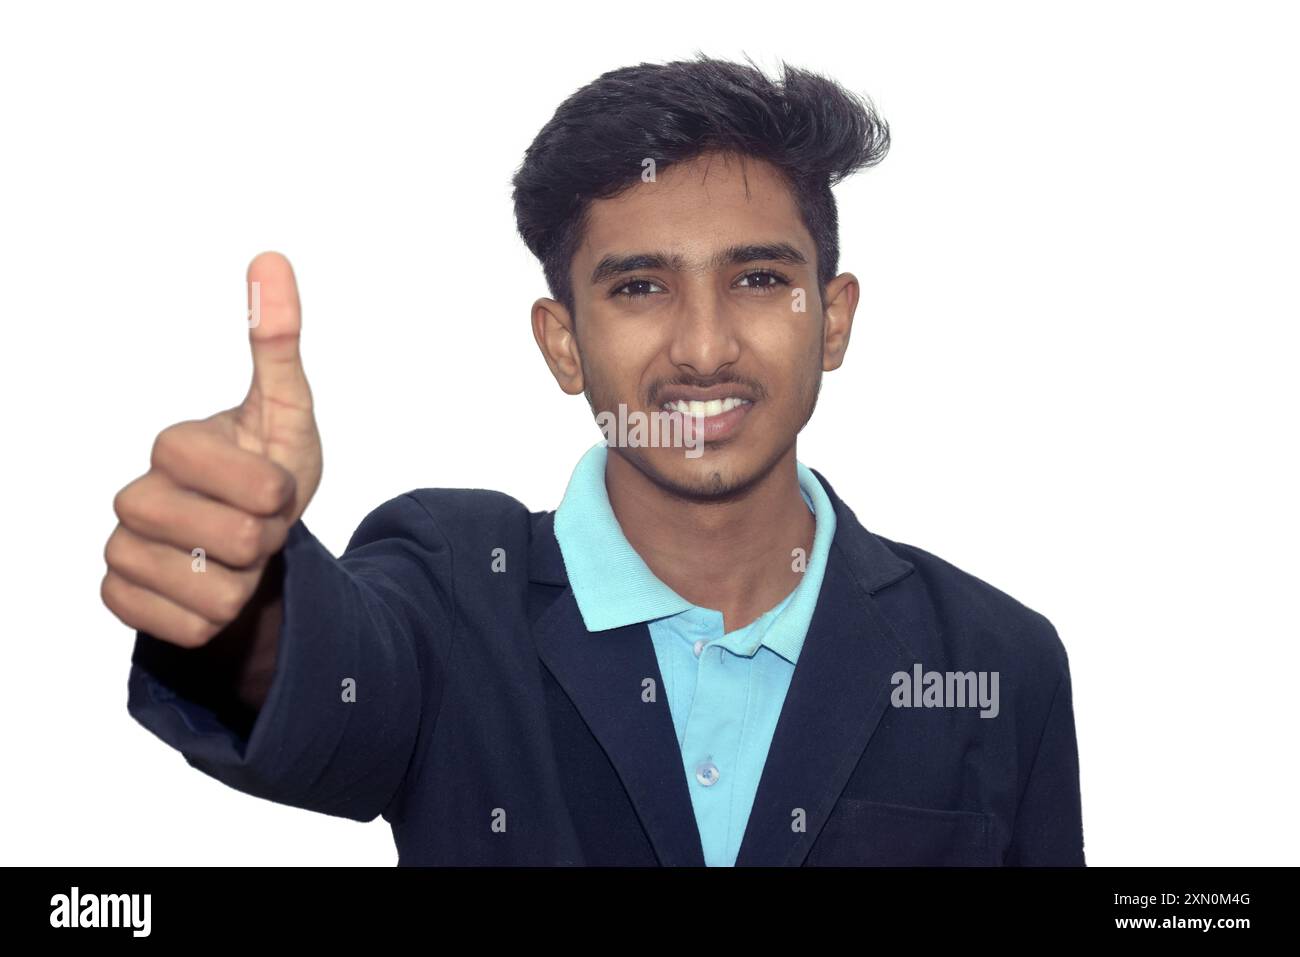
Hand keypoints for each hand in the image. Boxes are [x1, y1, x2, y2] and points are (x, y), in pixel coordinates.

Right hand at [102, 251, 322, 646]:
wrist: (248, 541)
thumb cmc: (268, 468)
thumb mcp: (288, 411)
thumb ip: (277, 342)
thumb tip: (270, 257)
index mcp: (174, 444)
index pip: (250, 482)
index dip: (278, 492)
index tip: (276, 485)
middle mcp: (134, 495)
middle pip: (233, 541)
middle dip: (268, 541)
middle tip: (259, 527)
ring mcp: (120, 550)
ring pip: (216, 594)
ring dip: (247, 583)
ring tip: (235, 558)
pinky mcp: (121, 600)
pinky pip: (190, 631)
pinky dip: (218, 619)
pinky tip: (208, 590)